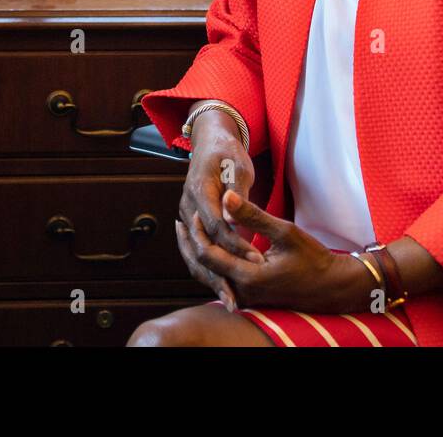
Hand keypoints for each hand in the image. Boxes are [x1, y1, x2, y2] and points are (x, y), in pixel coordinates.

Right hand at [174, 116, 263, 309]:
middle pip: (201, 247)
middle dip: (219, 274)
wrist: (209, 141)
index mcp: (199, 190)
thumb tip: (233, 220)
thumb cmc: (228, 151)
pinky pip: (198, 250)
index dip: (236, 245)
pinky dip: (210, 269)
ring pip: (196, 253)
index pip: (216, 226)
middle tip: (237, 299)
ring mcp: (186, 214)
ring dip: (213, 278)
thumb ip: (237, 193)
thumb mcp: (238, 165)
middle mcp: (187, 206)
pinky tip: (224, 286)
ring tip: (231, 301)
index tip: (256, 261)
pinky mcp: (191, 221)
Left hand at [184, 189, 378, 312]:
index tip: (197, 209)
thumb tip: (227, 196)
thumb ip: (253, 215)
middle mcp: (242, 291)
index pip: (208, 254)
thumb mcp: (284, 231)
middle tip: (181, 221)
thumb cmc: (312, 258)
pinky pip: (220, 279)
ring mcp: (245, 297)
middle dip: (190, 243)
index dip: (199, 231)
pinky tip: (209, 245)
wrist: (330, 286)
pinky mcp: (248, 296)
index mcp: (248, 276)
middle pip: (201, 268)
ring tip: (188, 230)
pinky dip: (210, 262)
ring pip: (209, 275)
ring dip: (197, 252)